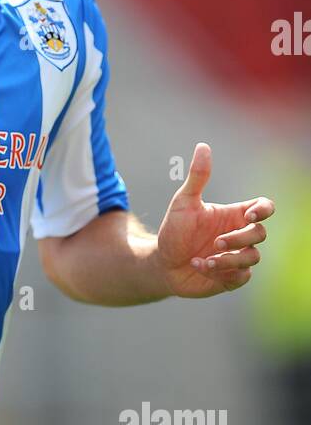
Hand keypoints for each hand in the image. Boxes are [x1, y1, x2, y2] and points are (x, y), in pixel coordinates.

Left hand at [156, 143, 274, 297]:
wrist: (162, 263)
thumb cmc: (174, 230)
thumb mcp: (183, 203)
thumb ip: (197, 178)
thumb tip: (203, 146)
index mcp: (233, 215)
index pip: (263, 208)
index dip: (263, 210)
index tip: (248, 216)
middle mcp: (238, 235)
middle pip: (260, 234)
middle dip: (240, 239)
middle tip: (216, 242)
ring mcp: (237, 257)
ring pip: (253, 257)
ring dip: (230, 259)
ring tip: (204, 259)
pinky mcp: (231, 277)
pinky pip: (242, 277)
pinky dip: (222, 273)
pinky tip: (199, 266)